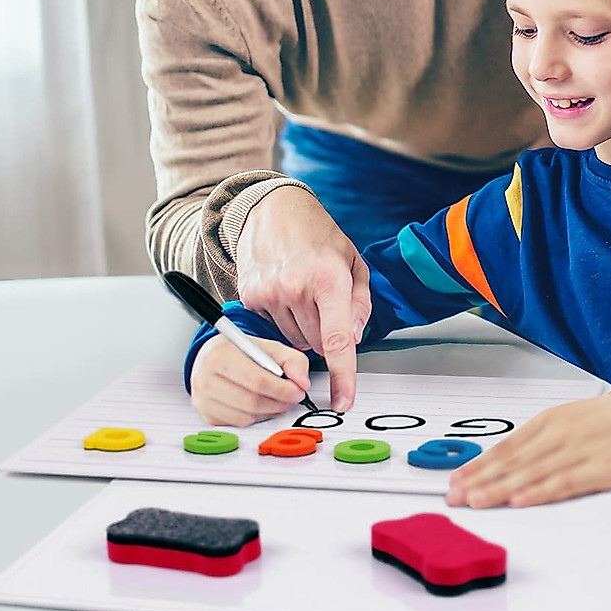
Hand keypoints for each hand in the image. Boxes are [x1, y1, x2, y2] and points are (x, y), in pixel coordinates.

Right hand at [189, 332, 311, 425]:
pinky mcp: (207, 416)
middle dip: (279, 403)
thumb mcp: (270, 347)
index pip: (256, 380)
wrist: (213, 358)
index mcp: (220, 355)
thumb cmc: (242, 353)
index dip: (282, 389)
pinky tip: (261, 406)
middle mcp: (206, 378)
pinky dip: (256, 418)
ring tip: (278, 400)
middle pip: (252, 401)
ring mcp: (204, 400)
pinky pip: (240, 424)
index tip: (298, 391)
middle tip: (292, 398)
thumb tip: (302, 383)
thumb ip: (292, 360)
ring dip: (270, 412)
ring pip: (247, 416)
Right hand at [235, 186, 370, 412]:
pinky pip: (272, 329)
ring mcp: (270, 293)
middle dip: (323, 334)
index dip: (342, 375)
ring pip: (294, 341)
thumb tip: (354, 338)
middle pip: (315, 345)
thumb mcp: (352, 261)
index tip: (343, 400)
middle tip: (322, 305)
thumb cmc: (317, 235)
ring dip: (302, 327)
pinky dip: (282, 319)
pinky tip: (284, 292)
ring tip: (302, 294)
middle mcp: (297, 287)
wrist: (274, 210)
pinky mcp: (250, 297)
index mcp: (329, 277)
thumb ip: (359, 303)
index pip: (337, 339)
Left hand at [444, 386, 610, 507]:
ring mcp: (577, 453)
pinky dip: (540, 492)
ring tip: (478, 500)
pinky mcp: (598, 470)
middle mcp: (556, 436)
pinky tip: (520, 500)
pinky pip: (564, 483)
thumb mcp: (563, 421)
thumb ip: (535, 442)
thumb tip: (502, 463)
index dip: (478, 465)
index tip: (457, 481)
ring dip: (502, 489)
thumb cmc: (600, 421)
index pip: (504, 448)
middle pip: (513, 462)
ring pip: (532, 474)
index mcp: (546, 423)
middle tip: (456, 496)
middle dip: (481, 480)